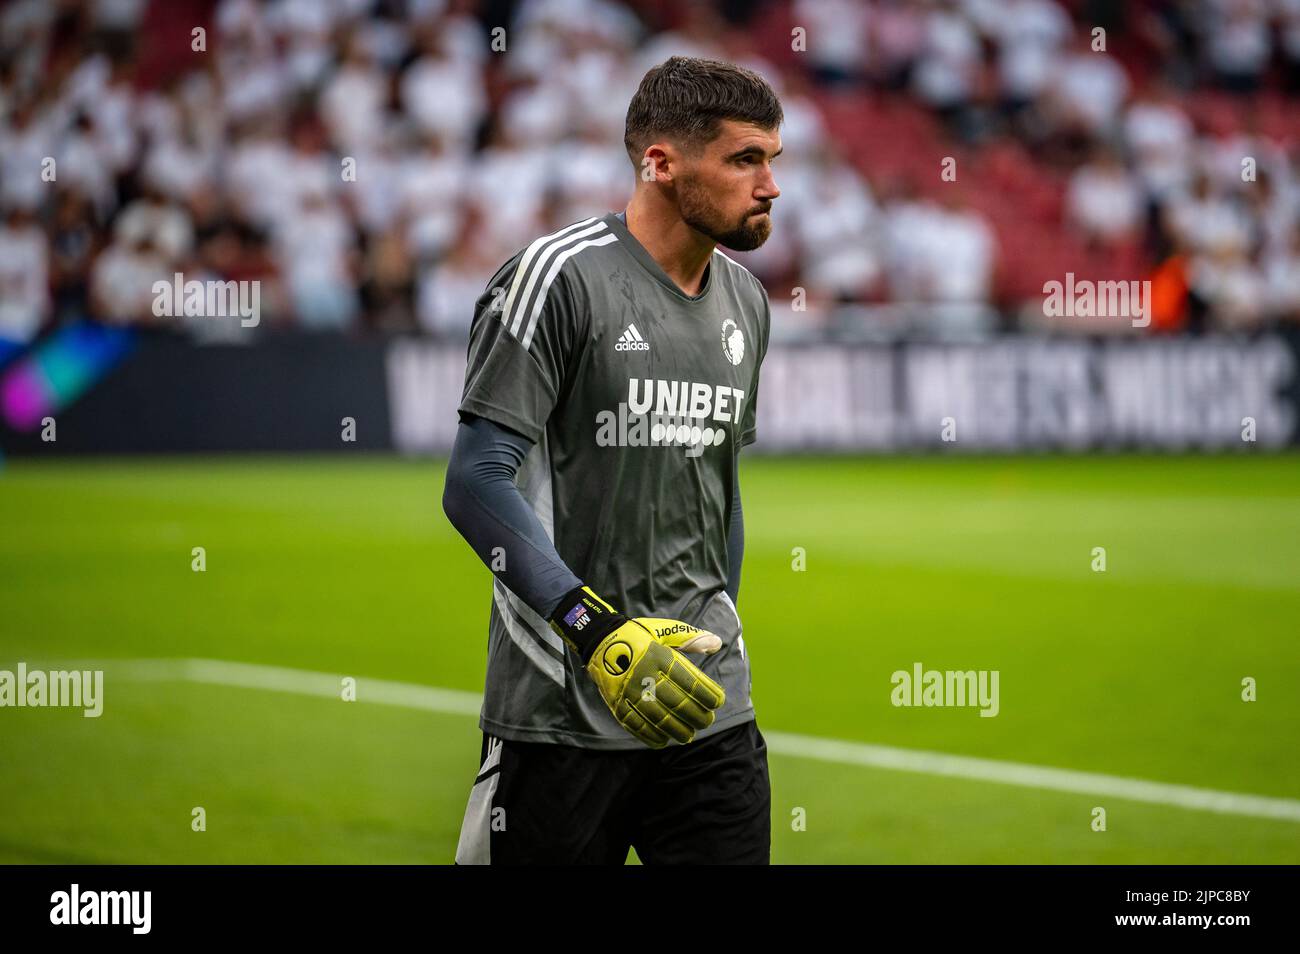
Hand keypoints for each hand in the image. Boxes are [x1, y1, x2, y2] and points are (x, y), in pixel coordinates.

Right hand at [584, 616, 724, 747]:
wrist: (599, 639)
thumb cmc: (638, 636)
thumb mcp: (664, 630)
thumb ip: (690, 638)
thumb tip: (717, 643)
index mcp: (660, 656)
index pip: (690, 680)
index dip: (707, 694)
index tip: (718, 702)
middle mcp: (645, 675)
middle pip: (677, 702)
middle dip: (696, 715)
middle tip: (707, 721)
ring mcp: (630, 692)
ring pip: (658, 718)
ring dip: (677, 730)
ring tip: (689, 735)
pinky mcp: (617, 704)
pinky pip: (635, 725)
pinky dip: (651, 736)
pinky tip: (664, 740)